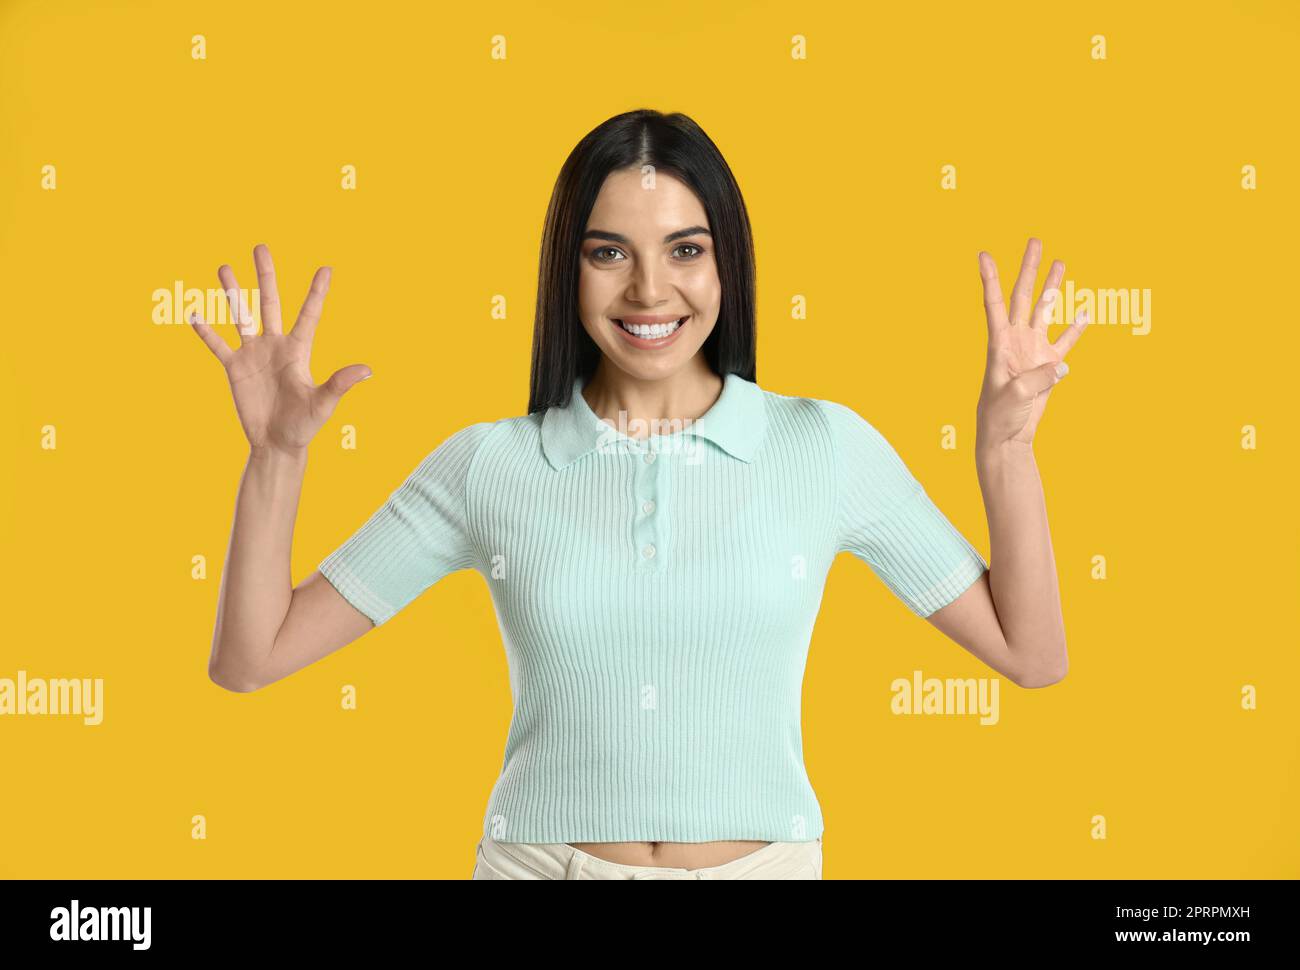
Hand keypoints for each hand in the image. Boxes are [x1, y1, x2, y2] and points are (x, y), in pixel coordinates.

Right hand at [188, 244, 371, 455]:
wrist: (277, 443)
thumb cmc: (304, 425)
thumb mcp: (323, 403)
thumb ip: (340, 383)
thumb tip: (367, 370)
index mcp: (298, 350)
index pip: (309, 314)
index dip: (317, 293)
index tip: (326, 269)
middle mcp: (275, 345)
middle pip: (270, 303)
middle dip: (266, 276)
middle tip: (260, 247)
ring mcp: (253, 354)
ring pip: (241, 316)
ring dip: (233, 293)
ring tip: (224, 267)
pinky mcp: (234, 368)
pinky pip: (217, 345)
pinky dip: (206, 331)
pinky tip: (194, 313)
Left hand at [975, 237, 1088, 450]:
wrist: (1007, 437)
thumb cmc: (1000, 417)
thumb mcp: (1015, 396)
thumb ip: (1037, 377)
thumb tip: (1062, 365)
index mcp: (999, 344)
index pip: (994, 304)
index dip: (990, 279)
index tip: (984, 254)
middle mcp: (1015, 341)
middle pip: (1023, 297)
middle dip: (1028, 269)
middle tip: (1035, 241)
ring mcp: (1033, 351)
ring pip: (1045, 312)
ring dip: (1052, 288)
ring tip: (1059, 263)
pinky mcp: (1048, 366)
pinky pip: (1065, 341)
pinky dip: (1075, 327)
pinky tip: (1084, 309)